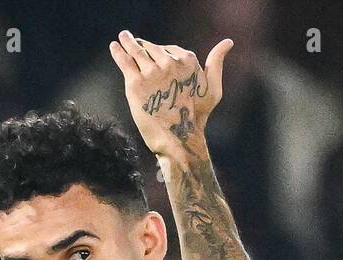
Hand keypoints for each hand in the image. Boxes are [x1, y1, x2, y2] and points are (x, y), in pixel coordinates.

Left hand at [108, 30, 232, 162]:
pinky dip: (118, 52)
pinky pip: (124, 61)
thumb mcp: (213, 88)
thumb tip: (228, 41)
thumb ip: (216, 63)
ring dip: (127, 41)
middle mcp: (169, 63)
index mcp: (187, 60)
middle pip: (150, 48)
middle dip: (142, 46)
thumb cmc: (198, 117)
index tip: (155, 56)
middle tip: (131, 41)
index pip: (168, 49)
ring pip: (136, 51)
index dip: (161, 53)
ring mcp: (151, 72)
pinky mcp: (135, 83)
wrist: (178, 139)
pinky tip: (114, 46)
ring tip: (122, 38)